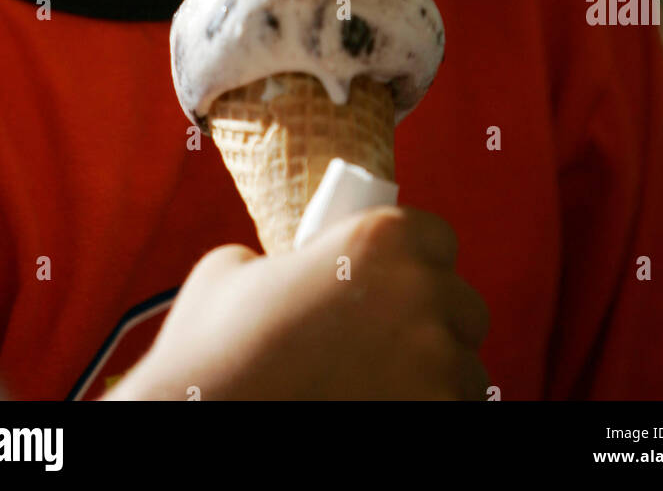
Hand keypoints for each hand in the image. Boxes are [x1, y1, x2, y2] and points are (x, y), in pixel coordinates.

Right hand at [102, 206, 489, 399]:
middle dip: (434, 325)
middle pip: (463, 307)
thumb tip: (293, 267)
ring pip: (466, 373)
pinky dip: (427, 415)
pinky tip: (386, 415)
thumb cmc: (211, 351)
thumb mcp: (235, 271)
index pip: (438, 237)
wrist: (195, 416)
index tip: (395, 285)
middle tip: (386, 348)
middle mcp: (421, 295)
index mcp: (380, 239)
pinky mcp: (435, 424)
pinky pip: (455, 416)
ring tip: (380, 391)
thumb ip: (287, 258)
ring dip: (436, 381)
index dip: (416, 261)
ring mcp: (436, 369)